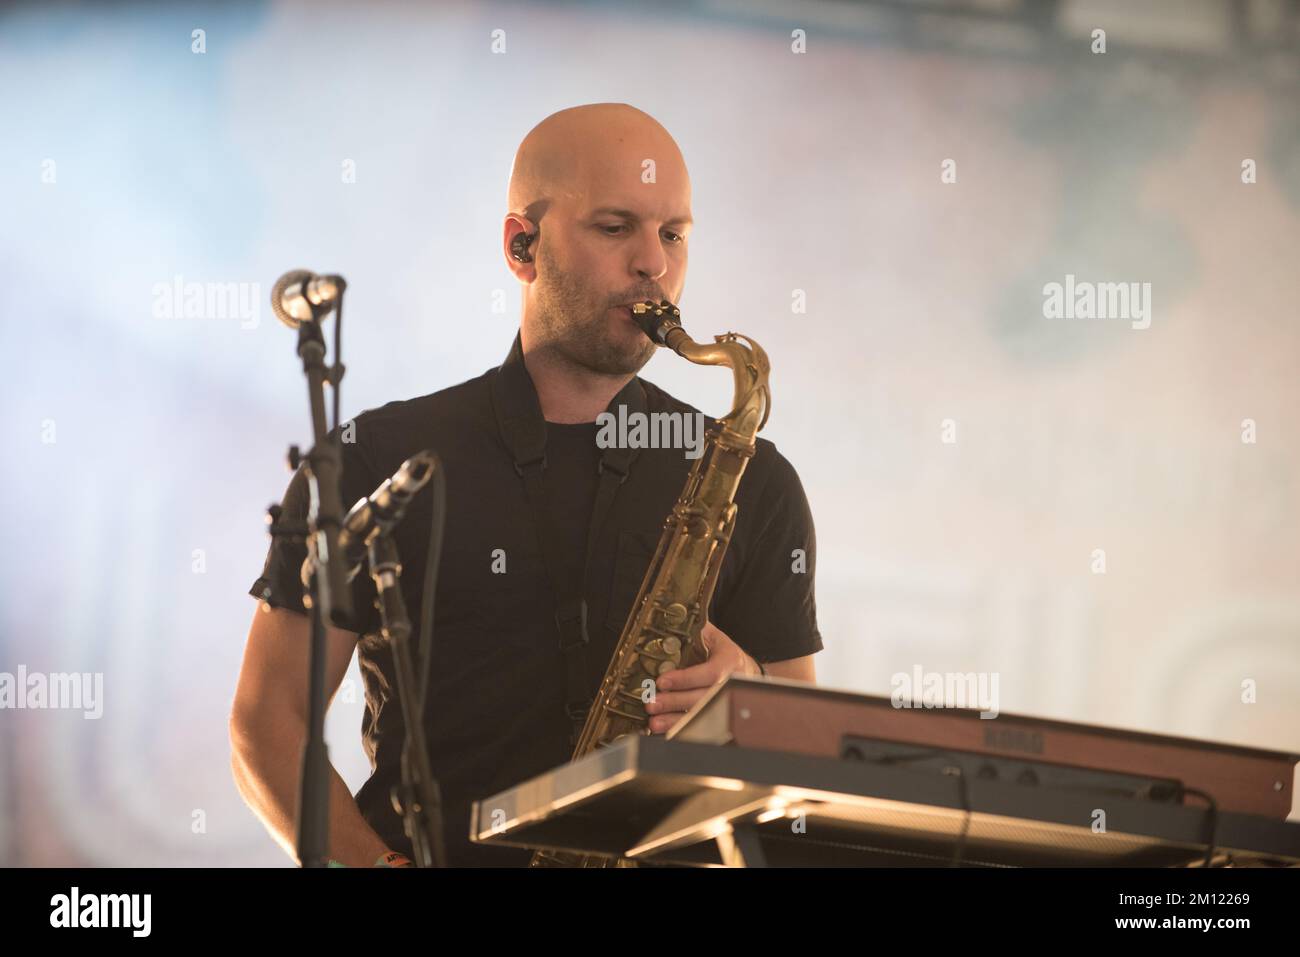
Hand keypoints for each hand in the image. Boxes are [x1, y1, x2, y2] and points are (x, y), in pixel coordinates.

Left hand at [644, 621, 759, 734]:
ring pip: (702, 716)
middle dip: (675, 702)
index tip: (662, 681)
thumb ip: (694, 630)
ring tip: (654, 722)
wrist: (746, 672)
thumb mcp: (713, 636)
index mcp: (729, 661)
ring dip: (676, 721)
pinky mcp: (720, 715)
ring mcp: (726, 702)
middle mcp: (730, 684)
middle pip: (703, 698)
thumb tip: (668, 622)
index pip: (709, 673)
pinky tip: (665, 731)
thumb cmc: (724, 652)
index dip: (685, 679)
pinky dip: (682, 730)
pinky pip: (701, 726)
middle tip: (652, 704)